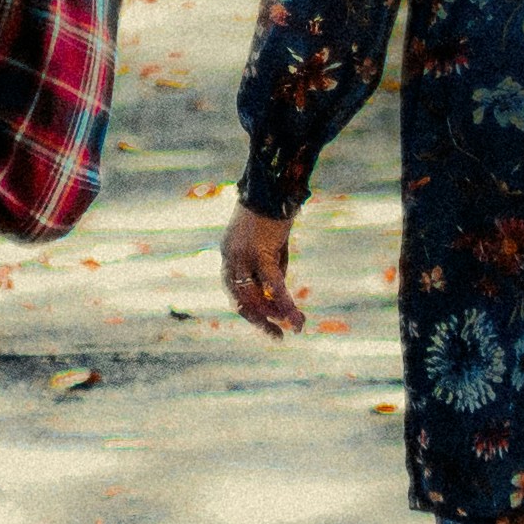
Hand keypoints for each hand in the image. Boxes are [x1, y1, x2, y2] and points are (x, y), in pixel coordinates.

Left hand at [221, 205, 307, 338]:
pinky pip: (272, 284)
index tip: (267, 324)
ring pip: (254, 297)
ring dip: (273, 315)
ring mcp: (241, 256)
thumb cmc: (273, 213)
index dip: (250, 311)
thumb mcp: (270, 246)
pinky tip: (294, 315)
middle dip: (260, 320)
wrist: (272, 186)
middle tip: (277, 336)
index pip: (235, 292)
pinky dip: (283, 302)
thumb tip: (278, 296)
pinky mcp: (259, 252)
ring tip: (292, 325)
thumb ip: (270, 270)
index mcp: (228, 256)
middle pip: (241, 299)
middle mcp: (230, 258)